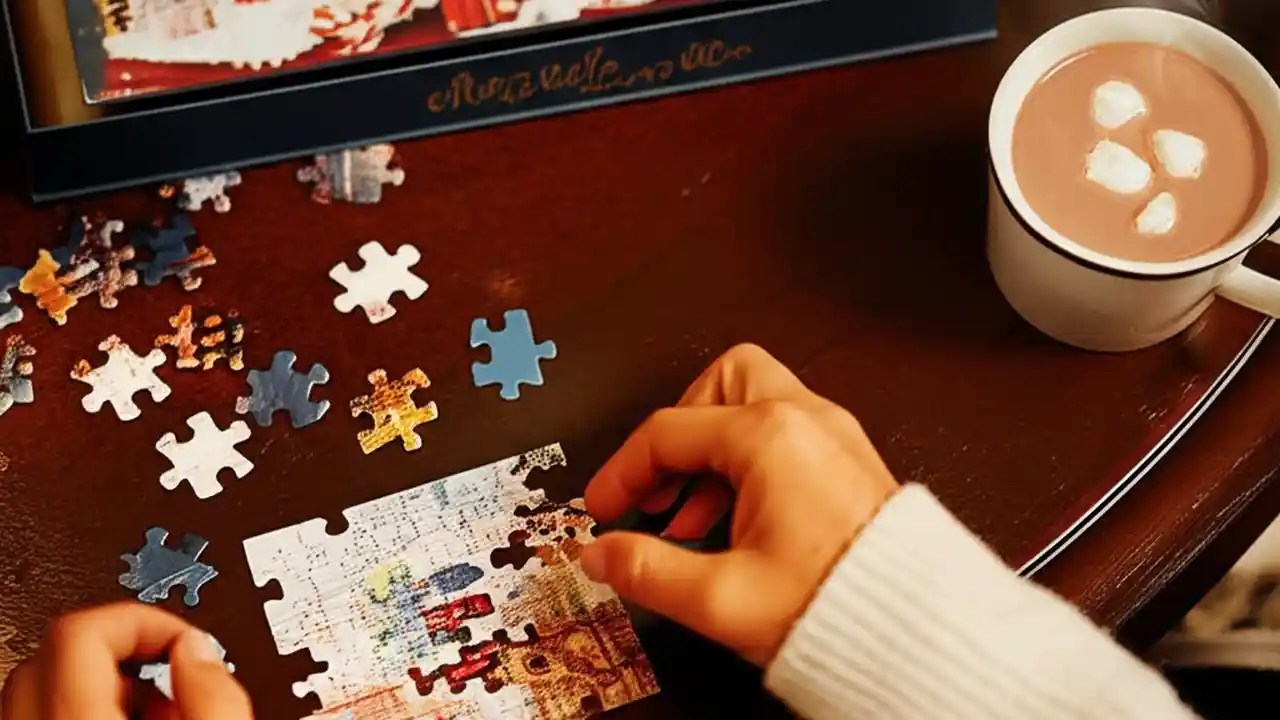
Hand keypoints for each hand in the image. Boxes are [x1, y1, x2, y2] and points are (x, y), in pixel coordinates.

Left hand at [0, 602, 252, 719]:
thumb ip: (216, 693)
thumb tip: (197, 651)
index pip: (80, 629)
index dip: (142, 619)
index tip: (183, 641)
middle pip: (54, 652)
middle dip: (122, 652)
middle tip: (171, 677)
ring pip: (40, 689)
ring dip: (105, 685)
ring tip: (159, 715)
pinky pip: (40, 718)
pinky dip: (83, 712)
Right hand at [581, 344, 899, 665]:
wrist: (917, 630)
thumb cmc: (838, 605)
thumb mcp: (720, 598)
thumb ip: (647, 570)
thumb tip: (602, 555)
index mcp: (769, 437)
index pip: (667, 432)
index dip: (622, 472)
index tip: (603, 507)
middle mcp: (805, 420)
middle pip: (721, 382)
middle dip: (680, 426)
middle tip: (659, 479)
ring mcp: (833, 436)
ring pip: (755, 404)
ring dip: (711, 451)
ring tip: (688, 517)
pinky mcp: (848, 461)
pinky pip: (784, 437)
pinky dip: (747, 465)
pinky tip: (732, 522)